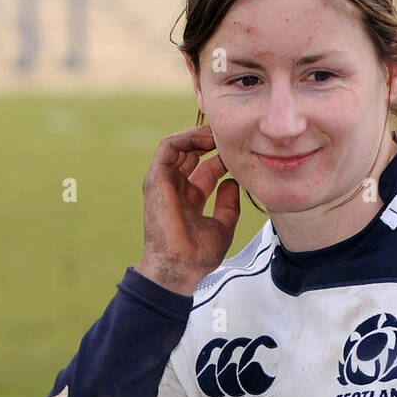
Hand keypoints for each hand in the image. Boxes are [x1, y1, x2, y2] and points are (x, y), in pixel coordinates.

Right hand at [135, 125, 240, 294]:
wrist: (179, 265)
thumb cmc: (198, 255)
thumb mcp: (223, 227)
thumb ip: (228, 205)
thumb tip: (233, 183)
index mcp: (190, 200)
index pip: (205, 170)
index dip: (222, 158)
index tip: (241, 153)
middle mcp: (175, 189)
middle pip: (192, 155)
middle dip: (210, 142)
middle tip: (231, 135)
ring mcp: (164, 183)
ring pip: (179, 146)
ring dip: (199, 135)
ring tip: (219, 131)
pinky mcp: (156, 178)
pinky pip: (168, 147)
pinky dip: (186, 137)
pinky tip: (205, 136)